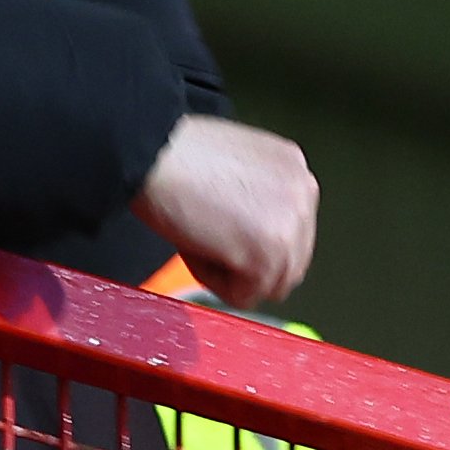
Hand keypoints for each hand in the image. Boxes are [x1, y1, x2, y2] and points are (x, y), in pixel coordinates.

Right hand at [131, 114, 317, 306]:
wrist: (147, 153)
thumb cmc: (170, 154)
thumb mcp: (231, 163)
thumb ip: (255, 193)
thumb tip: (250, 225)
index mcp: (293, 167)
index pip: (290, 229)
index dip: (247, 236)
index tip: (218, 223)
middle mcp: (302, 192)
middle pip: (289, 262)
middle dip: (247, 260)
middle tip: (205, 232)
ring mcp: (291, 226)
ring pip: (269, 283)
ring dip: (230, 271)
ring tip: (198, 235)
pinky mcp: (268, 256)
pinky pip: (243, 295)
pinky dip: (213, 280)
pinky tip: (194, 243)